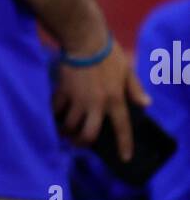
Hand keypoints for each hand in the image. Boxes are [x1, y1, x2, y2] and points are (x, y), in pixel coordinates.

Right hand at [52, 42, 150, 160]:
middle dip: (82, 143)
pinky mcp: (63, 92)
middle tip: (78, 141)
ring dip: (66, 131)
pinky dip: (54, 114)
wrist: (84, 40)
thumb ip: (135, 89)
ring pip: (69, 126)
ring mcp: (77, 100)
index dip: (124, 145)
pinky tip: (54, 114)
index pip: (122, 128)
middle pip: (87, 135)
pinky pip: (56, 110)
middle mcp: (95, 104)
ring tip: (65, 130)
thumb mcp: (127, 70)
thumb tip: (146, 103)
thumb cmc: (109, 54)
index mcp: (114, 99)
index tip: (125, 158)